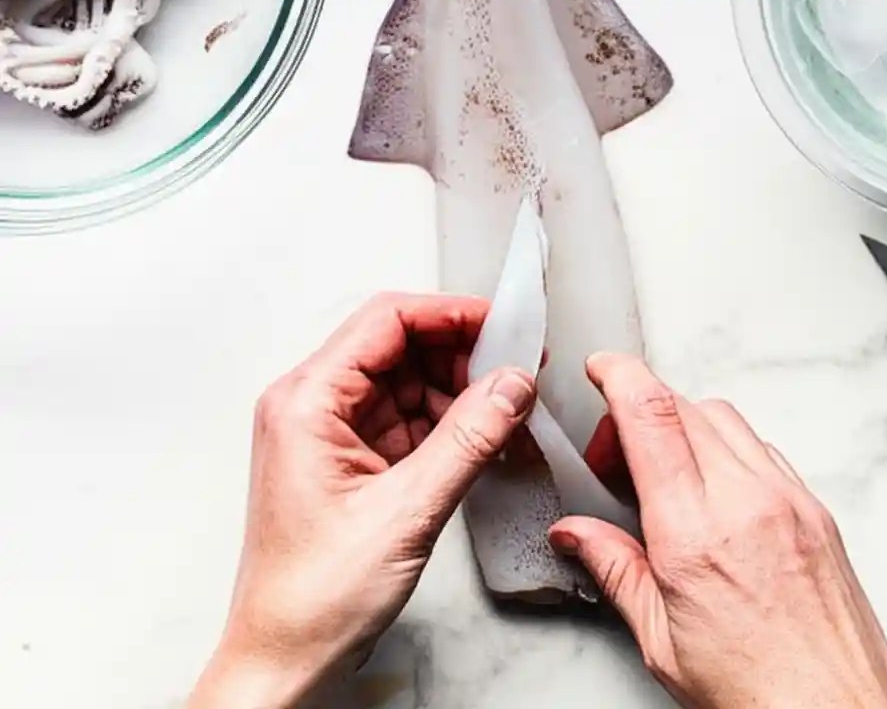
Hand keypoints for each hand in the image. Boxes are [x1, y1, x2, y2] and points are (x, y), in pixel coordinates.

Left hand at [188, 293, 535, 707]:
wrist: (288, 655)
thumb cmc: (314, 596)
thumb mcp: (408, 511)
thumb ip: (469, 439)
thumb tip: (510, 386)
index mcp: (306, 403)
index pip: (385, 321)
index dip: (449, 314)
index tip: (500, 322)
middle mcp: (311, 409)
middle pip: (398, 347)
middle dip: (460, 354)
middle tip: (514, 369)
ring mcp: (330, 436)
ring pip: (407, 384)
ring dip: (458, 392)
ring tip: (505, 412)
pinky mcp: (350, 463)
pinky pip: (407, 422)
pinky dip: (447, 426)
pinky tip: (481, 439)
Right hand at [550, 354, 886, 708]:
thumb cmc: (758, 691)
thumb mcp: (660, 639)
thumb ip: (614, 570)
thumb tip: (575, 534)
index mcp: (696, 534)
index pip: (654, 416)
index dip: (620, 376)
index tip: (601, 369)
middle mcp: (749, 504)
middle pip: (687, 407)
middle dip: (641, 411)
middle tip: (616, 458)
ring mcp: (791, 502)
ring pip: (729, 421)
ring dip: (686, 427)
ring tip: (664, 478)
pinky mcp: (818, 512)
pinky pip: (765, 451)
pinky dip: (728, 450)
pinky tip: (711, 493)